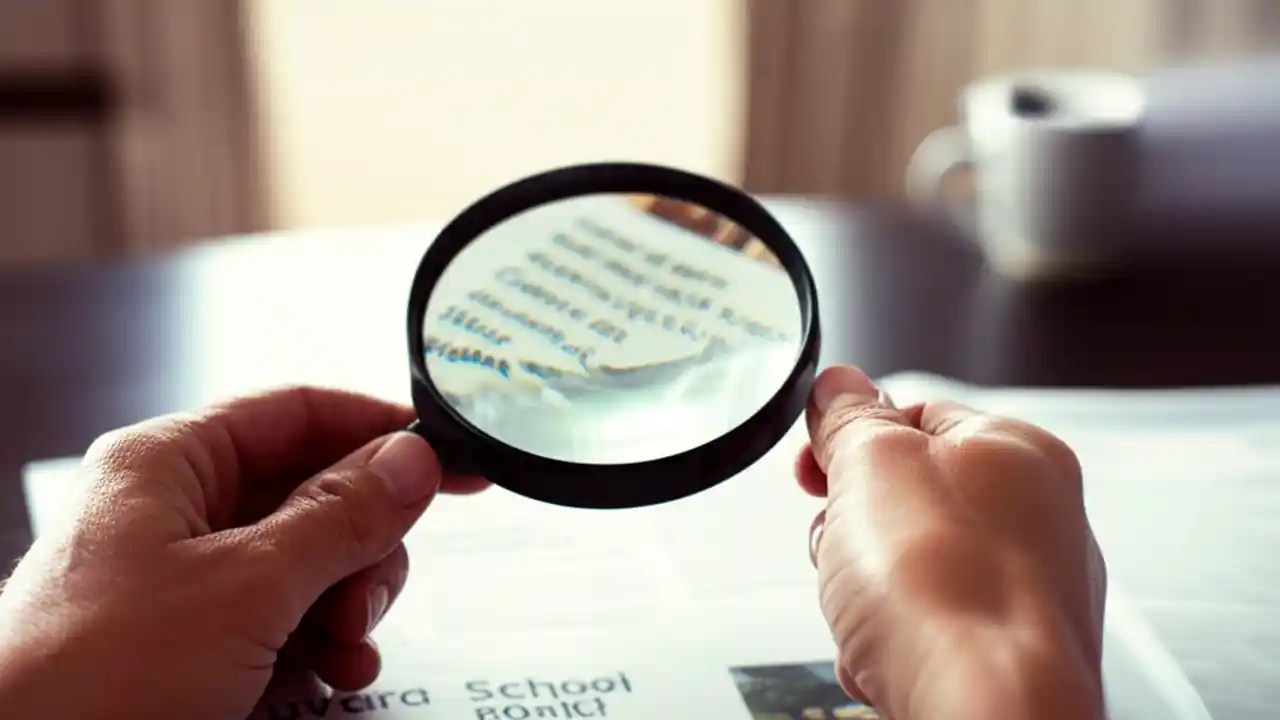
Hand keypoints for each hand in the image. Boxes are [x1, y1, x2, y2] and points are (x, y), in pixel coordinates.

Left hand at [0, 387, 486, 719]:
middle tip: (363, 589)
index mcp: (171, 464)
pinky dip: (322, 643)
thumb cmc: (89, 683)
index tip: (451, 460)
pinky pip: (290, 616)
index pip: (300, 412)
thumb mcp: (245, 587)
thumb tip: (410, 461)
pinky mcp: (198, 638)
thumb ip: (339, 517)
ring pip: (314, 561)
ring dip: (346, 605)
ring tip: (337, 646)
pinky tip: (328, 671)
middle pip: (318, 492)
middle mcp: (179, 512)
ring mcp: (189, 579)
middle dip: (361, 547)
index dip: (381, 431)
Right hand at [796, 367, 1105, 718]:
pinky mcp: (1005, 655)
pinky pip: (921, 629)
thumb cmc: (950, 594)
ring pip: (905, 569)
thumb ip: (851, 419)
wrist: (986, 714)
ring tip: (866, 609)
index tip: (812, 462)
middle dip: (853, 524)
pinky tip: (886, 653)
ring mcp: (1026, 593)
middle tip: (842, 543)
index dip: (849, 439)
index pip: (913, 416)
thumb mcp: (873, 465)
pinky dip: (891, 640)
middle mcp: (1039, 519)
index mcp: (1018, 452)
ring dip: (863, 587)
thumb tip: (839, 387)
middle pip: (905, 498)